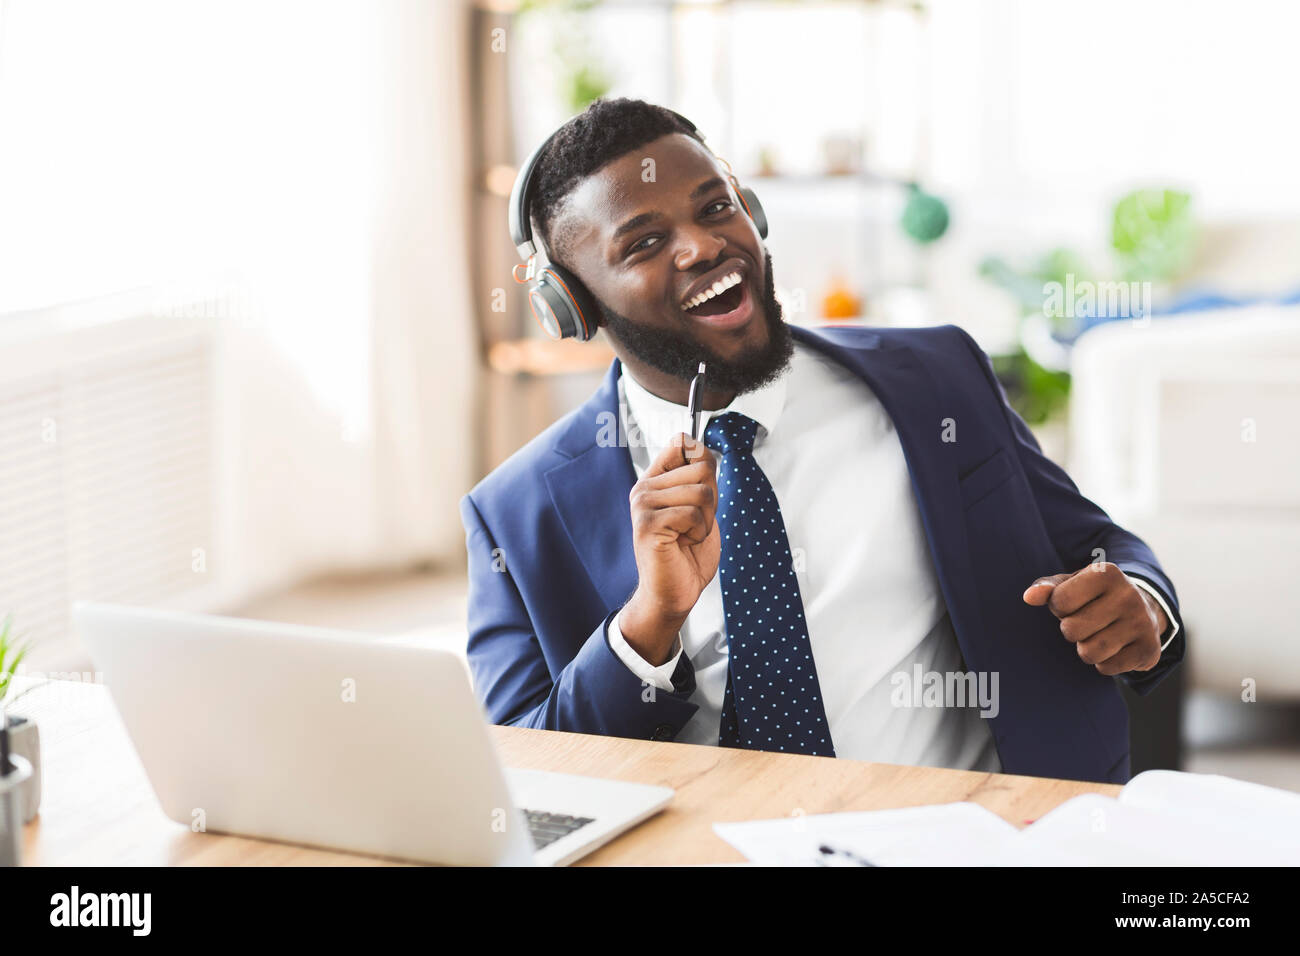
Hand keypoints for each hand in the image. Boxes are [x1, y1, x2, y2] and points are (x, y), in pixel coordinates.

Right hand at [621, 433, 719, 664]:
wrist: (674, 593)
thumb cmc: (688, 553)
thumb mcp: (701, 507)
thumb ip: (699, 477)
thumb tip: (698, 446)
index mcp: (655, 480)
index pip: (683, 443)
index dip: (704, 464)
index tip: (700, 494)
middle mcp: (644, 488)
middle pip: (702, 468)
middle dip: (711, 501)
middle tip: (693, 525)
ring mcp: (642, 504)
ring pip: (701, 492)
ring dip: (706, 520)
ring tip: (687, 536)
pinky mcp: (647, 523)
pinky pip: (692, 513)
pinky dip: (698, 532)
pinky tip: (683, 543)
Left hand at [1022, 563, 1167, 675]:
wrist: (1143, 608)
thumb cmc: (1095, 595)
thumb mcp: (1071, 584)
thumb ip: (1047, 588)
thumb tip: (1029, 597)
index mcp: (1107, 573)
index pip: (1059, 601)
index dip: (1059, 608)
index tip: (1074, 603)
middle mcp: (1129, 595)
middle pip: (1072, 630)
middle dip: (1071, 630)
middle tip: (1087, 621)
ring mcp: (1142, 623)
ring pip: (1089, 653)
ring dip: (1085, 649)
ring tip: (1098, 635)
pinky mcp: (1149, 650)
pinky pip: (1107, 668)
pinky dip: (1103, 663)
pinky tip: (1114, 647)